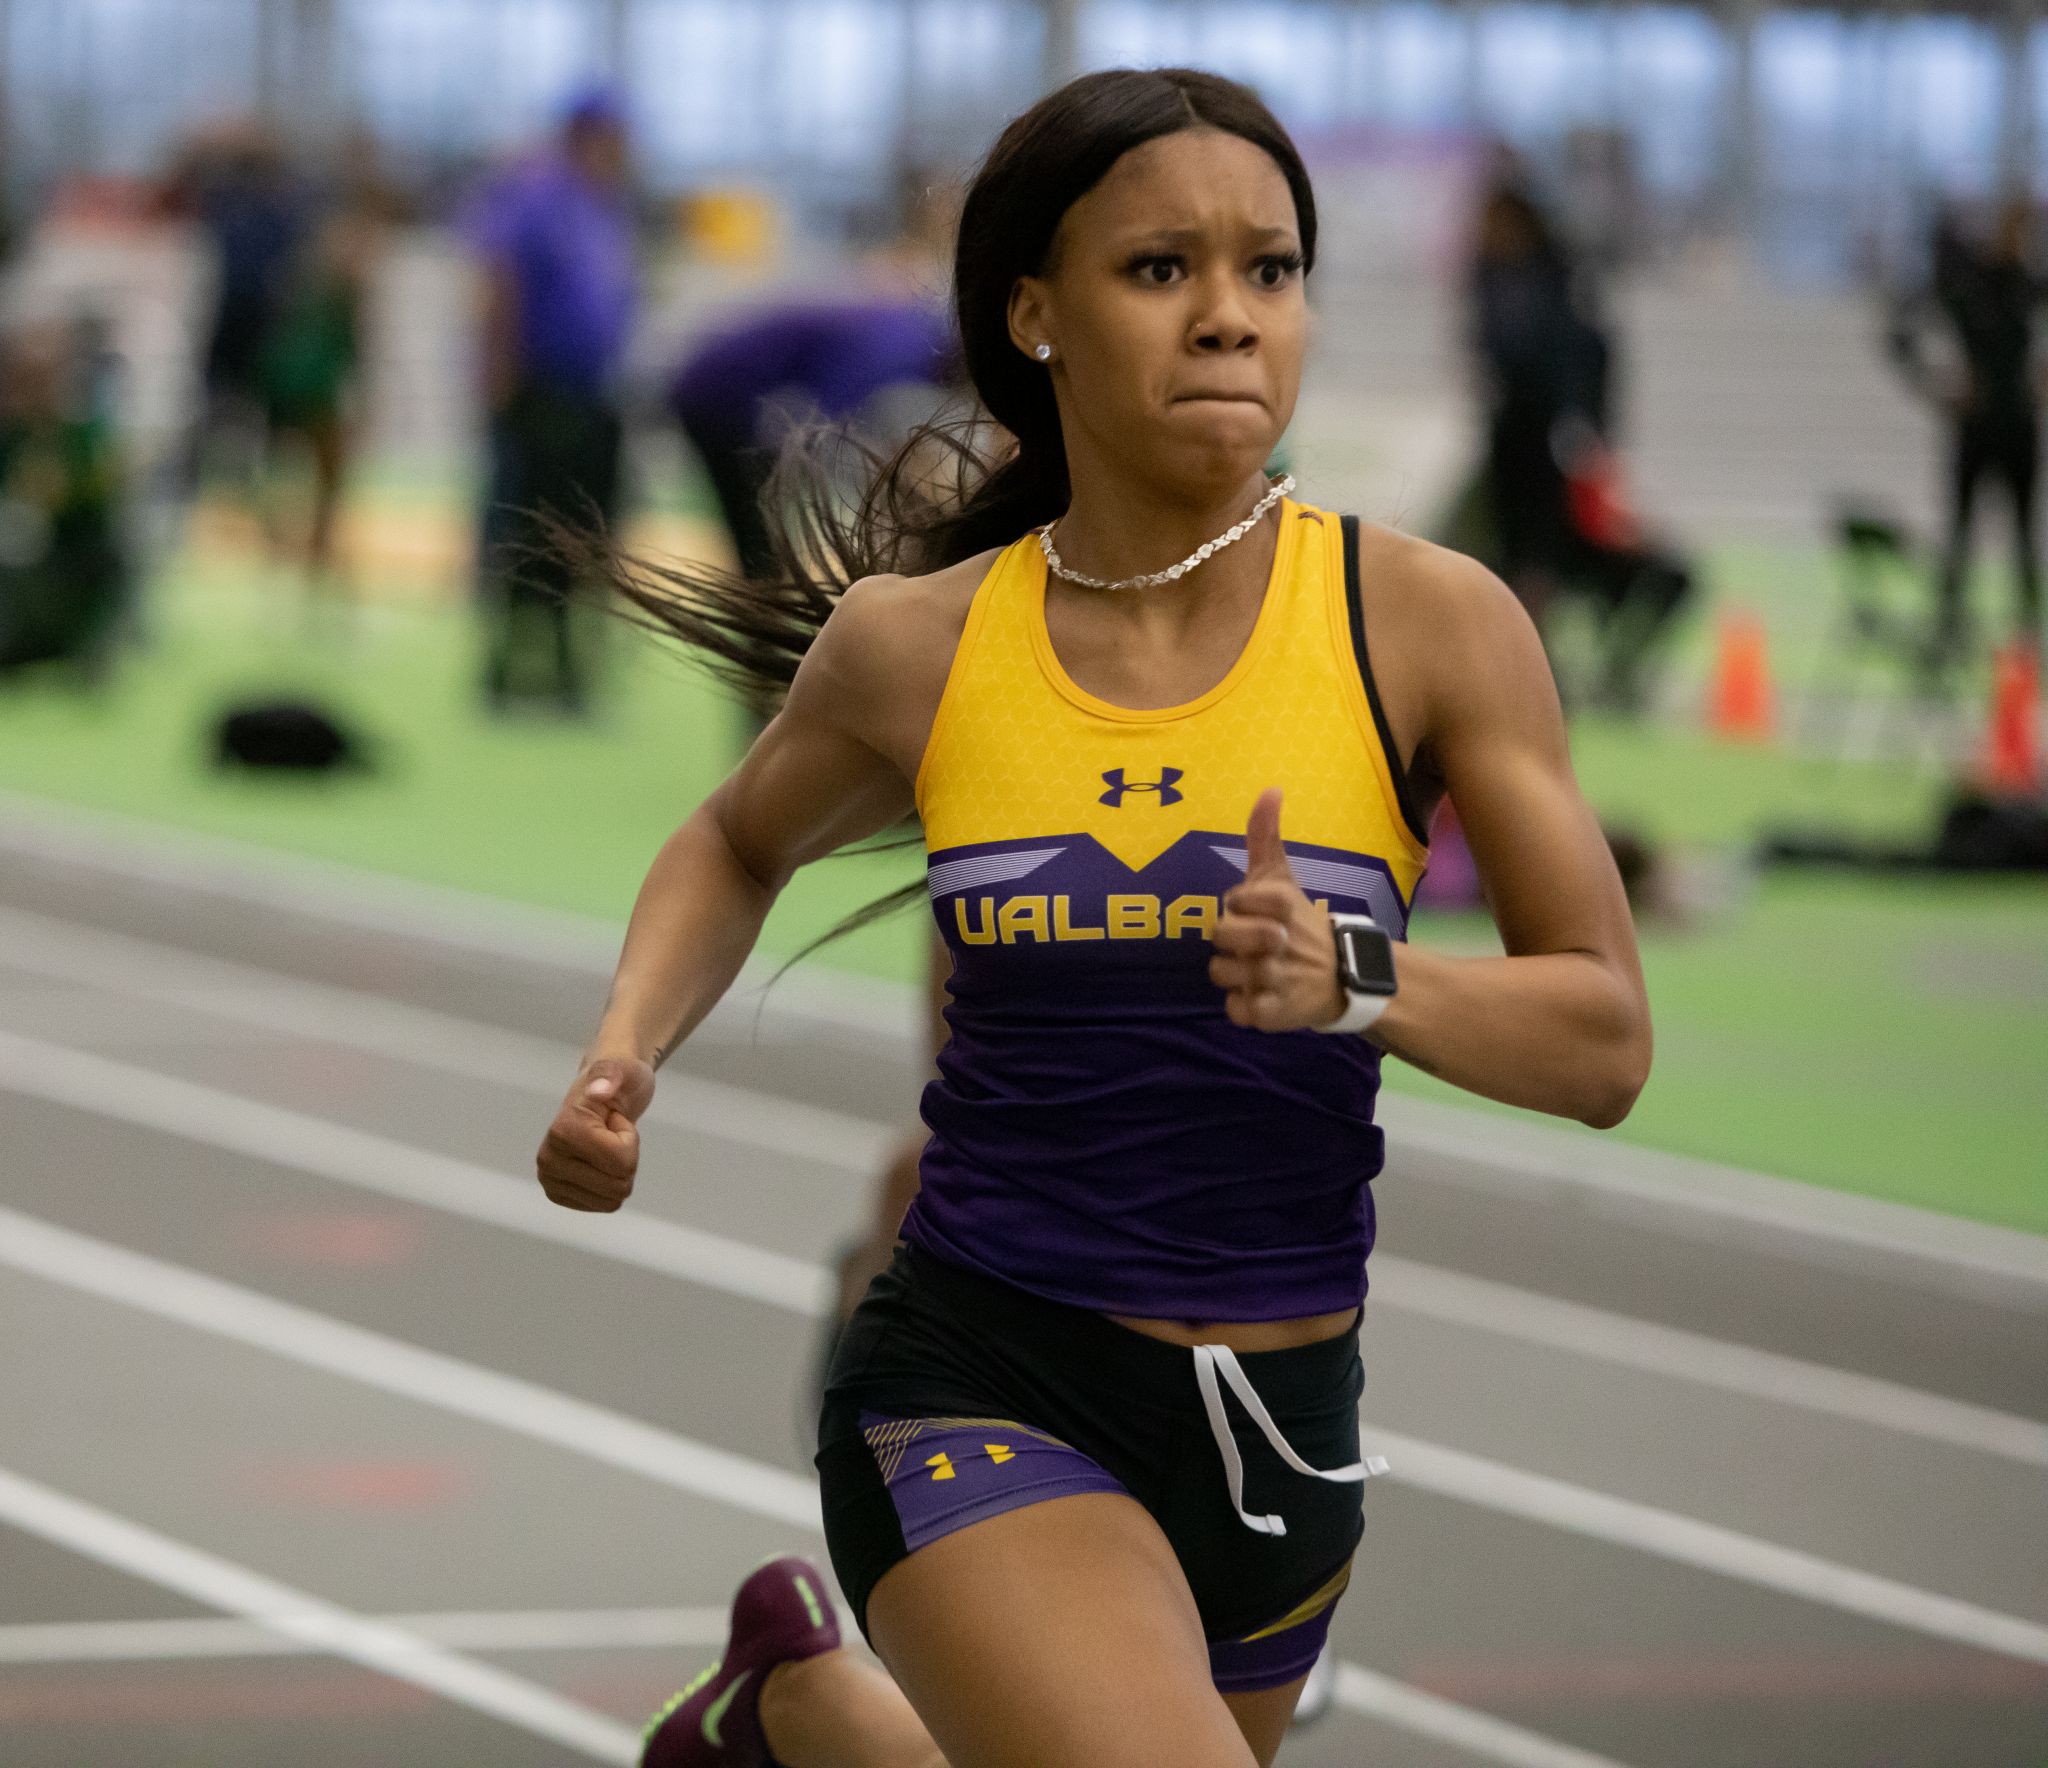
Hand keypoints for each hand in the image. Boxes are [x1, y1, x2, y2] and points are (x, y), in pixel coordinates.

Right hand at [537, 1055, 654, 1211]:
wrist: (605, 1093)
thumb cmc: (618, 1079)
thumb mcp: (622, 1068)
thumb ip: (611, 1074)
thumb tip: (600, 1089)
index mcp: (561, 1131)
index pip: (621, 1162)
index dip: (629, 1139)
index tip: (612, 1119)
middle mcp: (548, 1159)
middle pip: (618, 1186)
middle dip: (626, 1157)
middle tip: (610, 1133)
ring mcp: (550, 1179)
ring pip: (612, 1200)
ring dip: (618, 1171)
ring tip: (605, 1144)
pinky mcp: (558, 1194)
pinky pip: (603, 1206)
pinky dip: (609, 1184)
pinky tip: (598, 1160)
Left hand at [1208, 788, 1346, 1032]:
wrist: (1345, 976)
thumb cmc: (1299, 922)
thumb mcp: (1282, 878)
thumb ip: (1266, 836)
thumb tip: (1270, 789)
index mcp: (1283, 904)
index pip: (1233, 900)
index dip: (1239, 907)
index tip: (1258, 912)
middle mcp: (1282, 941)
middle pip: (1220, 936)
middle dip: (1231, 941)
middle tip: (1255, 945)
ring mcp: (1280, 979)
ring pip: (1222, 972)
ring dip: (1233, 973)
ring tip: (1258, 970)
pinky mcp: (1276, 1014)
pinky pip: (1236, 1010)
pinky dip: (1242, 1006)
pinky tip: (1260, 995)